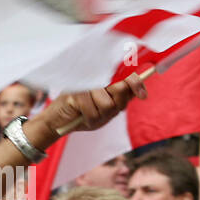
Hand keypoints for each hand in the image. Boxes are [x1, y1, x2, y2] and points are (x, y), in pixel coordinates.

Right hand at [28, 74, 145, 143]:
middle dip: (115, 105)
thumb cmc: (82, 115)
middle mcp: (97, 79)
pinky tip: (81, 116)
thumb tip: (139, 92)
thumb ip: (119, 101)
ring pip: (108, 105)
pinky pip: (93, 113)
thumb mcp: (104, 112)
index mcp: (106, 82)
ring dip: (100, 116)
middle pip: (120, 89)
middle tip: (103, 109)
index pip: (126, 78)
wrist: (57, 121)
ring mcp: (86, 84)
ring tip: (89, 114)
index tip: (142, 95)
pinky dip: (89, 119)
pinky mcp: (76, 93)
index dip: (136, 84)